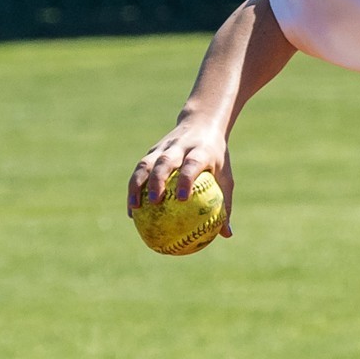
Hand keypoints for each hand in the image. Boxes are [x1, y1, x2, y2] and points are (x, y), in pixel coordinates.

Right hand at [127, 123, 234, 237]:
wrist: (201, 124)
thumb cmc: (217, 157)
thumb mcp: (226, 176)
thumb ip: (226, 204)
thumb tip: (226, 235)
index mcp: (200, 151)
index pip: (191, 163)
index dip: (186, 178)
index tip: (183, 198)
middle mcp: (179, 147)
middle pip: (164, 161)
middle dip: (157, 180)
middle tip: (154, 202)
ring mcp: (163, 147)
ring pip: (146, 163)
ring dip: (138, 185)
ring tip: (135, 208)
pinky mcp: (152, 150)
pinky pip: (140, 169)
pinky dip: (134, 187)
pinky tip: (133, 208)